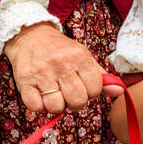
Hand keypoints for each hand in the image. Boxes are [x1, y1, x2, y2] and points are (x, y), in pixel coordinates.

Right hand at [2, 23, 121, 114]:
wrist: (30, 36)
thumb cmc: (60, 51)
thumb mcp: (83, 57)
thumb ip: (101, 76)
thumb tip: (119, 92)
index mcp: (79, 57)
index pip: (95, 90)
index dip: (90, 92)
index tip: (82, 85)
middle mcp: (61, 64)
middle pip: (77, 101)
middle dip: (75, 102)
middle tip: (68, 92)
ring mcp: (41, 72)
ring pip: (56, 106)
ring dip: (56, 105)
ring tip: (54, 94)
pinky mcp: (24, 80)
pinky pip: (35, 107)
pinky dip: (39, 106)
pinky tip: (40, 95)